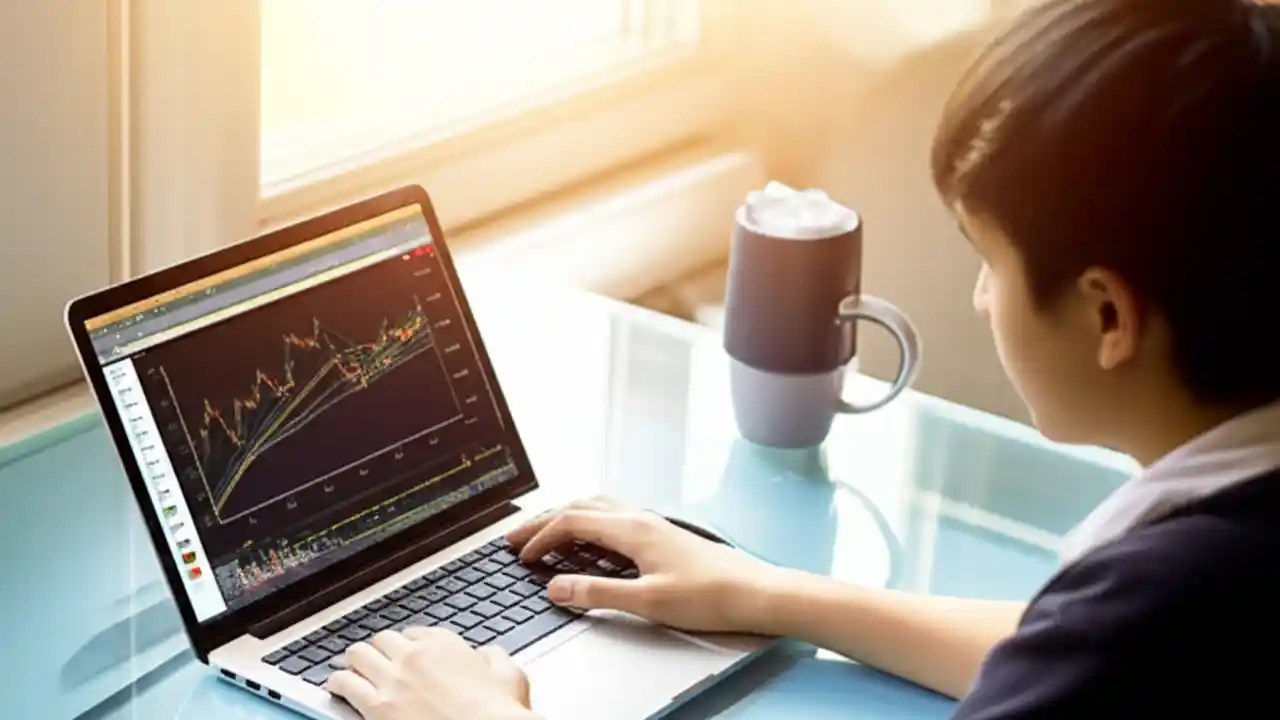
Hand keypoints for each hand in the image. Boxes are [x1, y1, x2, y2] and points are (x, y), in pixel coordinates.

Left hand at [328, 627, 538, 719]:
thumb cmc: (499, 712)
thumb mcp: (509, 673)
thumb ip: (492, 658)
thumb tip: (484, 656)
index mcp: (445, 643)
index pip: (413, 633)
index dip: (408, 646)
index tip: (405, 655)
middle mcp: (415, 654)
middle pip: (382, 640)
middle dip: (378, 650)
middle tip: (374, 660)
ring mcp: (394, 678)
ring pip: (358, 654)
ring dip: (354, 661)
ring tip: (348, 669)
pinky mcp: (377, 705)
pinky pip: (346, 684)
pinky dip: (338, 682)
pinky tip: (336, 686)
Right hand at [506, 496, 779, 633]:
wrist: (756, 592)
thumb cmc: (709, 596)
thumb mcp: (647, 601)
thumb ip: (597, 593)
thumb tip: (557, 588)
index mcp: (632, 529)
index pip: (572, 521)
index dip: (541, 536)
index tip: (522, 555)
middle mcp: (641, 519)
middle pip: (581, 506)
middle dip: (545, 520)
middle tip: (518, 537)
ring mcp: (653, 524)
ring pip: (599, 507)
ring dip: (567, 516)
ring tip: (547, 534)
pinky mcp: (663, 535)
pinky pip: (615, 518)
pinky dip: (590, 523)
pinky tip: (591, 541)